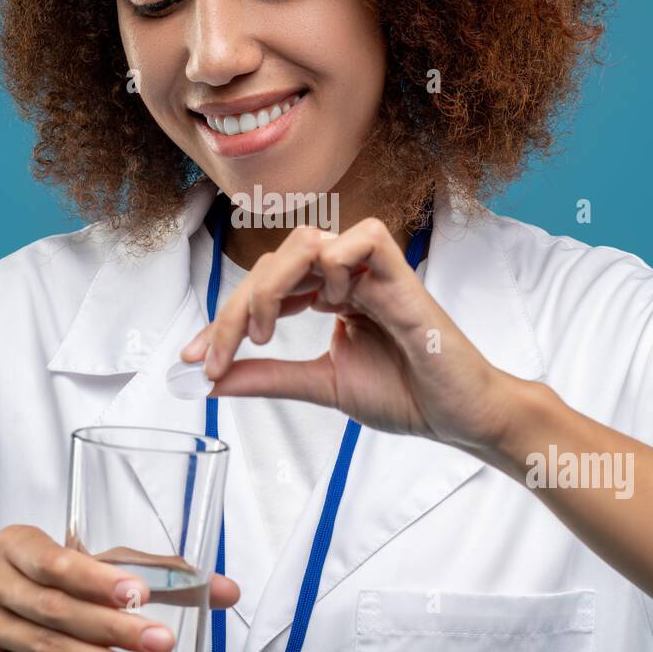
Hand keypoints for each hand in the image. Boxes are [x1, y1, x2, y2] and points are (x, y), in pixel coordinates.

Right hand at [0, 525, 239, 651]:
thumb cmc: (58, 591)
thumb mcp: (99, 573)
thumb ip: (160, 576)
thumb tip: (228, 590)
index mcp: (16, 544)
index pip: (55, 560)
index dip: (97, 579)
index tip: (140, 593)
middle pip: (58, 609)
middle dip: (115, 629)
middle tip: (162, 642)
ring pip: (51, 650)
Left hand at [180, 218, 513, 450]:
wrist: (457, 416)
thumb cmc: (404, 394)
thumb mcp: (319, 385)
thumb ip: (268, 376)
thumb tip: (211, 380)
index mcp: (329, 294)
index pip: (265, 287)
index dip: (225, 319)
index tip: (195, 360)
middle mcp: (346, 275)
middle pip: (275, 261)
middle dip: (236, 308)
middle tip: (218, 356)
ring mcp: (373, 271)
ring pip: (306, 242)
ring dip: (273, 285)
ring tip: (268, 332)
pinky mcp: (402, 274)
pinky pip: (363, 236)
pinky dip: (336, 262)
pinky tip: (332, 306)